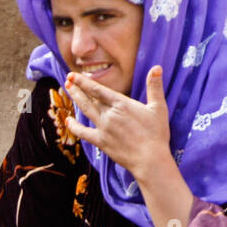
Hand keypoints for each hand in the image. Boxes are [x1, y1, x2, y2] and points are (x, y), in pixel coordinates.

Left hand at [64, 64, 171, 180]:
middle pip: (89, 98)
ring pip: (86, 110)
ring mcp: (103, 128)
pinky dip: (74, 127)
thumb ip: (155, 87)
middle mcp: (109, 115)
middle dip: (77, 88)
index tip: (74, 75)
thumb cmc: (156, 134)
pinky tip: (68, 121)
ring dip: (76, 99)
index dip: (84, 81)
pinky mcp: (101, 142)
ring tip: (68, 90)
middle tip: (68, 79)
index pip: (98, 90)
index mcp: (121, 104)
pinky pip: (83, 133)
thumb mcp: (158, 108)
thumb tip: (157, 67)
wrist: (149, 159)